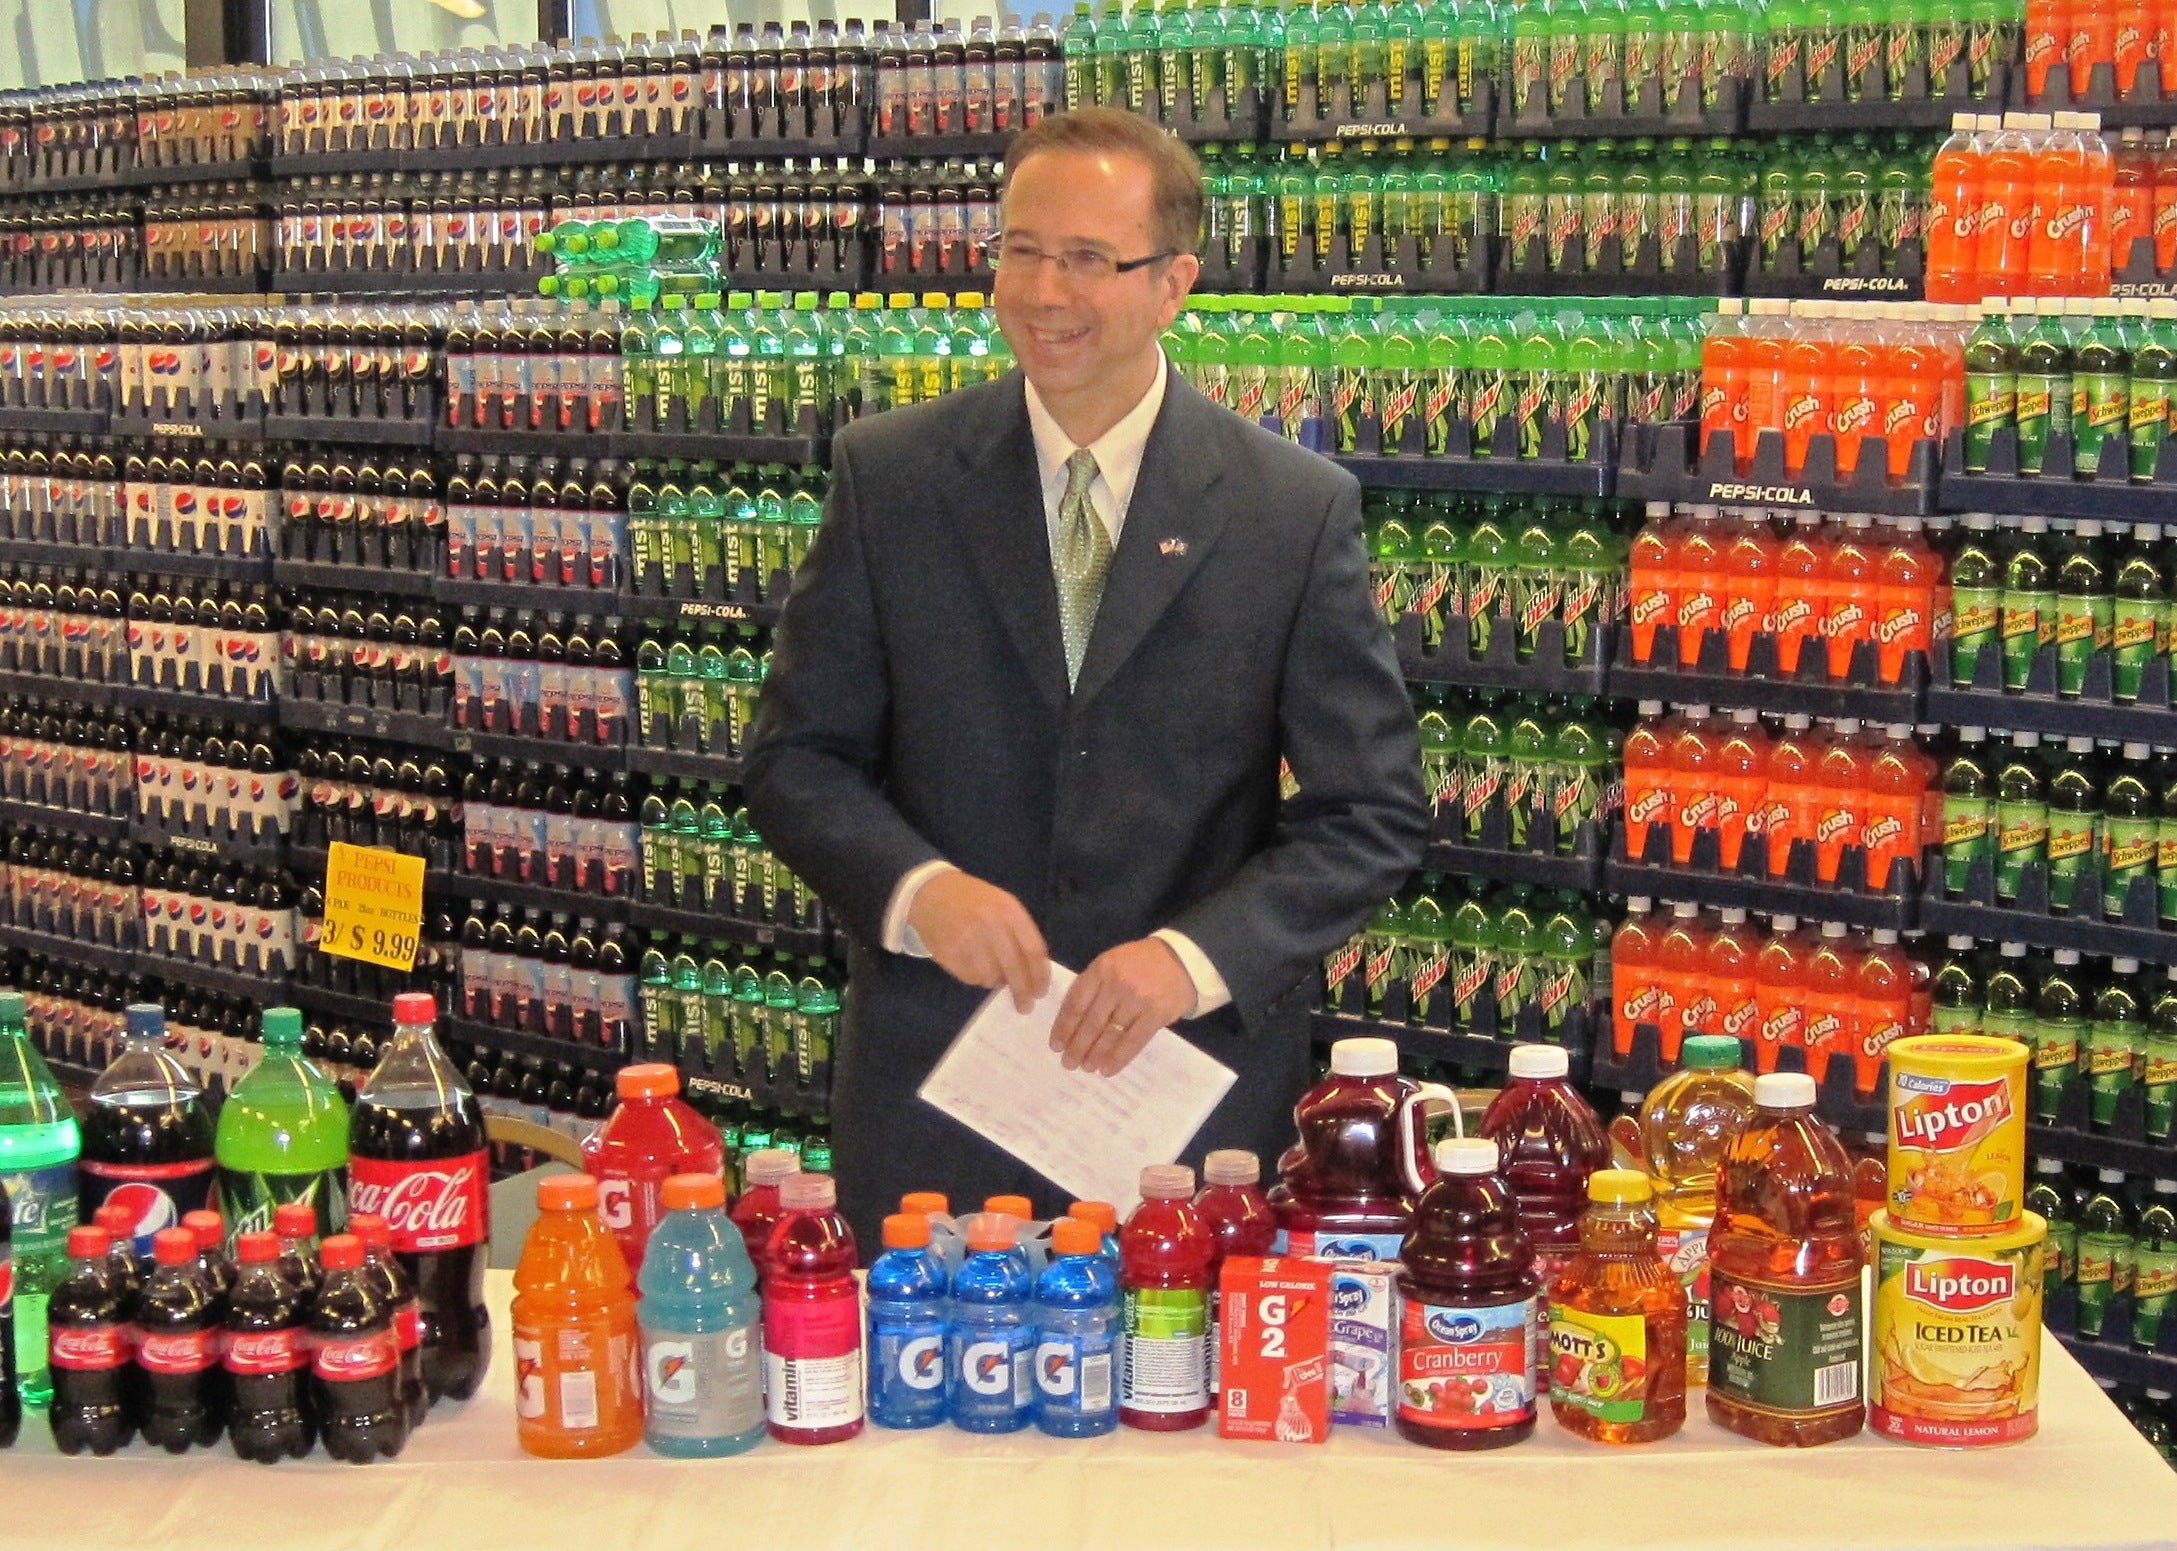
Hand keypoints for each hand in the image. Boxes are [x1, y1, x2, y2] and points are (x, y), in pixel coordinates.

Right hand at [907, 870, 1049, 1011]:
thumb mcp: (1002, 905)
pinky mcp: (949, 952)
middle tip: (1025, 1006)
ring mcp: (968, 938)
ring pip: (991, 977)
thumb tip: (1033, 972)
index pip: (1033, 950)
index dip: (1040, 975)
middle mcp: (990, 924)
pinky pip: (971, 977)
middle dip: (1022, 991)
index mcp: (1009, 910)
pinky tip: (973, 965)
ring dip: (995, 981)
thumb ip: (1019, 933)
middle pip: (1014, 968)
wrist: (931, 891)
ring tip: (990, 971)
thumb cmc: (973, 900)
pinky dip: (976, 978)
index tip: (1040, 991)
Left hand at [1050, 938, 1196, 1076]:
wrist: (1182, 959)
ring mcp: (1138, 999)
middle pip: (1091, 1022)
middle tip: (1068, 1063)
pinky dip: (1118, 1058)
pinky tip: (1108, 1069)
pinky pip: (1133, 1042)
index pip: (1076, 1003)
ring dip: (1095, 1054)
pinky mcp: (1156, 1014)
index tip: (1056, 1046)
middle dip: (1077, 1046)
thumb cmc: (1140, 963)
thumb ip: (1092, 986)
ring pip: (1110, 1034)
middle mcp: (1117, 984)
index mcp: (1101, 969)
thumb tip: (1071, 1023)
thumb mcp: (1111, 963)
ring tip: (1086, 1067)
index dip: (1064, 1027)